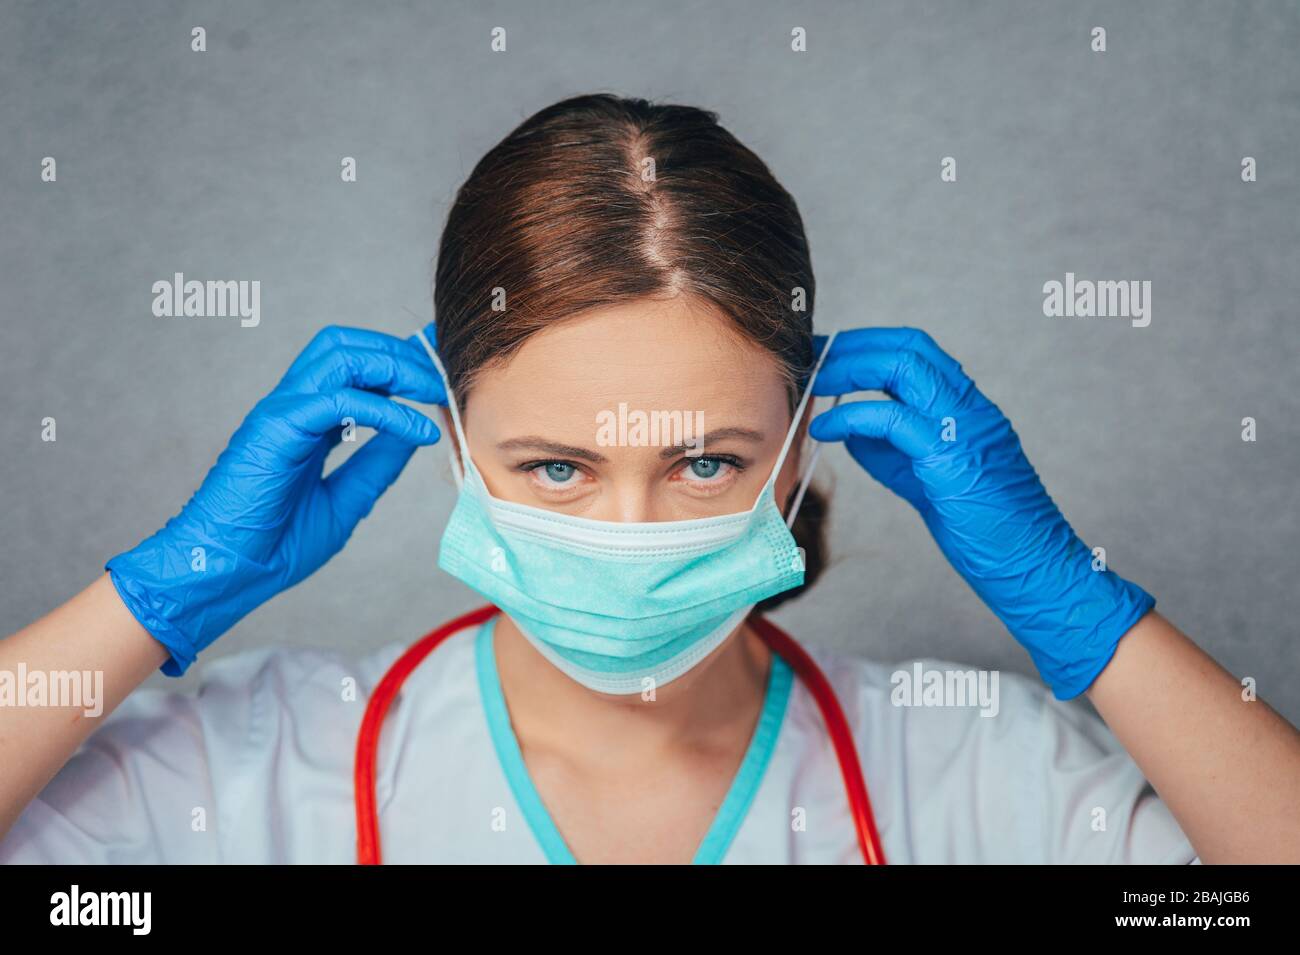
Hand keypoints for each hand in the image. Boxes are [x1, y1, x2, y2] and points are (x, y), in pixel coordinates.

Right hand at [106, 324, 444, 674]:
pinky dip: (386, 410)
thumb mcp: (345, 500)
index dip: (397, 357)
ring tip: (433, 389)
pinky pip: (338, 401)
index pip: (353, 368)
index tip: (439, 358)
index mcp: (307, 421)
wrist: (227, 573)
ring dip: (393, 365)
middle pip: (346, 346)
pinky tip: (417, 429)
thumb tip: (414, 432)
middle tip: (442, 373)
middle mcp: (293, 406)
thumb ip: (377, 466)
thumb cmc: (273, 545)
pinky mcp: (276, 428)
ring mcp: (281, 412)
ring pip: (339, 356)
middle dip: (399, 352)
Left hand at [809, 327, 1153, 698]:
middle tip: (811, 358)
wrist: (1034, 568)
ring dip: (849, 369)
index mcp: (968, 408)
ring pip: (904, 367)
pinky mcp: (953, 458)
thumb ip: (893, 452)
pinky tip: (826, 430)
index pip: (916, 351)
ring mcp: (965, 427)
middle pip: (907, 346)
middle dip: (852, 345)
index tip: (826, 355)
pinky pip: (892, 420)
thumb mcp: (930, 480)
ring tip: (812, 383)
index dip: (867, 345)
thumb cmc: (987, 530)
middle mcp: (970, 407)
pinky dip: (851, 417)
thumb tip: (850, 429)